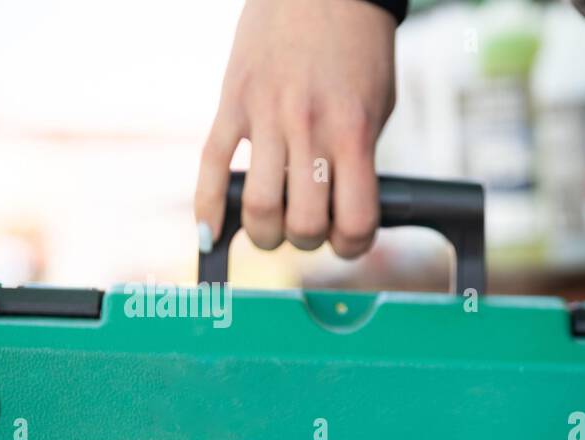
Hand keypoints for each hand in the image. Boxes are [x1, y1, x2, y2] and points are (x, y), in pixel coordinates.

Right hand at [194, 0, 397, 259]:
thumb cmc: (358, 49)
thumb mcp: (376, 107)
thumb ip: (359, 159)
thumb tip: (341, 212)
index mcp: (352, 133)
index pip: (354, 221)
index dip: (352, 245)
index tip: (347, 240)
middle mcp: (308, 129)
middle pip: (302, 224)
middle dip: (307, 240)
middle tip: (308, 227)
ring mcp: (265, 116)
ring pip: (258, 207)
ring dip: (266, 234)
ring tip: (273, 228)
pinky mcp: (231, 101)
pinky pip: (211, 165)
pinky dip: (207, 208)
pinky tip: (209, 234)